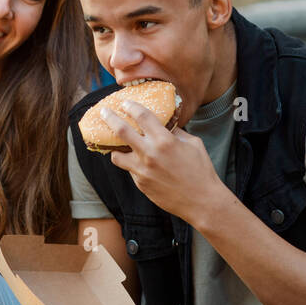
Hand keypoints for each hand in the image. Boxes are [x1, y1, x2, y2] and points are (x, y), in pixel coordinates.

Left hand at [100, 100, 224, 224]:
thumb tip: (165, 123)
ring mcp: (142, 171)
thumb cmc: (201, 170)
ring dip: (115, 148)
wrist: (201, 201)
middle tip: (104, 112)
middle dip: (109, 118)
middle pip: (121, 131)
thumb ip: (176, 132)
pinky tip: (140, 164)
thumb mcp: (193, 144)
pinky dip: (132, 165)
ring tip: (117, 145)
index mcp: (164, 140)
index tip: (125, 102)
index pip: (141, 116)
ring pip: (116, 156)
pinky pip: (130, 170)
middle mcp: (149, 154)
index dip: (131, 106)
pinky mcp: (140, 184)